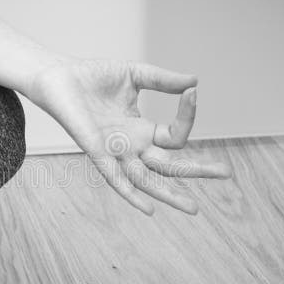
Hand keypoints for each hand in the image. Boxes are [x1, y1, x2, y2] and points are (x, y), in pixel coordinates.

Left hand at [26, 57, 232, 214]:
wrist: (58, 76)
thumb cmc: (92, 77)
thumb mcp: (136, 75)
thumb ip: (163, 81)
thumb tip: (195, 83)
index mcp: (141, 130)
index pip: (176, 135)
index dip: (187, 116)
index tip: (193, 93)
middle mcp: (131, 146)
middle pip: (170, 166)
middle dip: (197, 171)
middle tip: (226, 173)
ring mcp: (115, 152)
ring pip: (147, 180)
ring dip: (170, 194)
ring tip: (194, 208)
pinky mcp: (96, 152)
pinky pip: (115, 179)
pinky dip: (131, 194)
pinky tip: (148, 209)